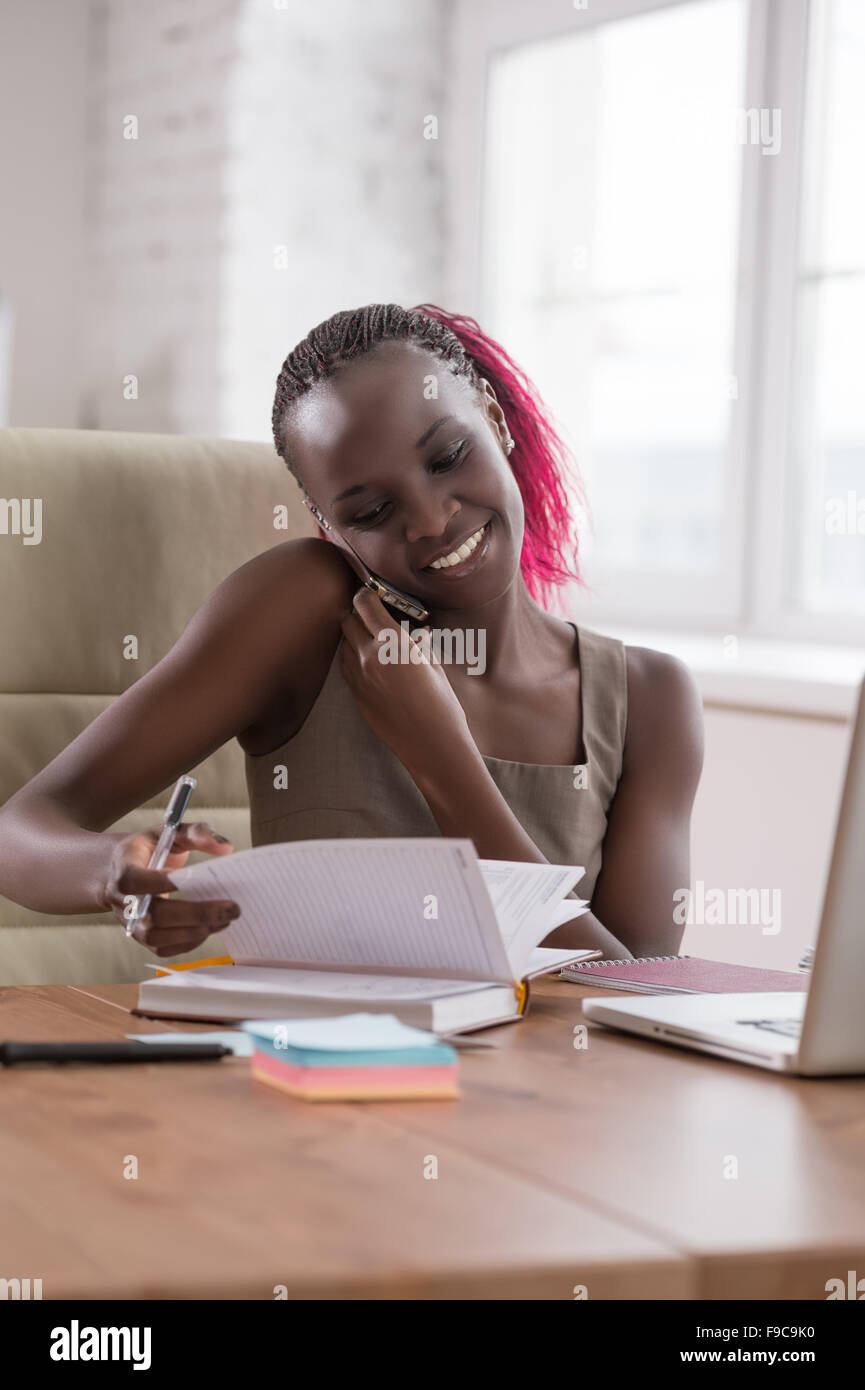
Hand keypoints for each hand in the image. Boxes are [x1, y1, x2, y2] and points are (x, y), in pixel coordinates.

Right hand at [100, 821, 238, 957]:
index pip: (134, 881)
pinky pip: (163, 948)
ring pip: (157, 937)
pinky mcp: (141, 937)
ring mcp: (131, 922)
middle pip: (153, 915)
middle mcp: (123, 900)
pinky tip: (210, 927)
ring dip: (195, 931)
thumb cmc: (150, 849)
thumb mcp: (170, 832)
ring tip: (225, 919)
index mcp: (124, 869)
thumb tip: (226, 848)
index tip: (193, 878)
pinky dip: (189, 942)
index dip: (161, 883)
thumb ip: (197, 833)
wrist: (123, 870)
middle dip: (196, 914)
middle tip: (232, 909)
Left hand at [340, 588, 474, 774]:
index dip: (367, 594)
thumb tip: (416, 632)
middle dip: (359, 615)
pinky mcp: (355, 694)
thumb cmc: (441, 705)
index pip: (365, 604)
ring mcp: (359, 677)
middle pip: (348, 621)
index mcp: (393, 643)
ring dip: (355, 637)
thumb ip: (419, 644)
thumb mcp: (434, 666)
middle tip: (375, 617)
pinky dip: (353, 658)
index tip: (373, 593)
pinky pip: (345, 666)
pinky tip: (371, 662)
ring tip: (375, 641)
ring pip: (344, 643)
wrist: (431, 745)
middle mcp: (370, 657)